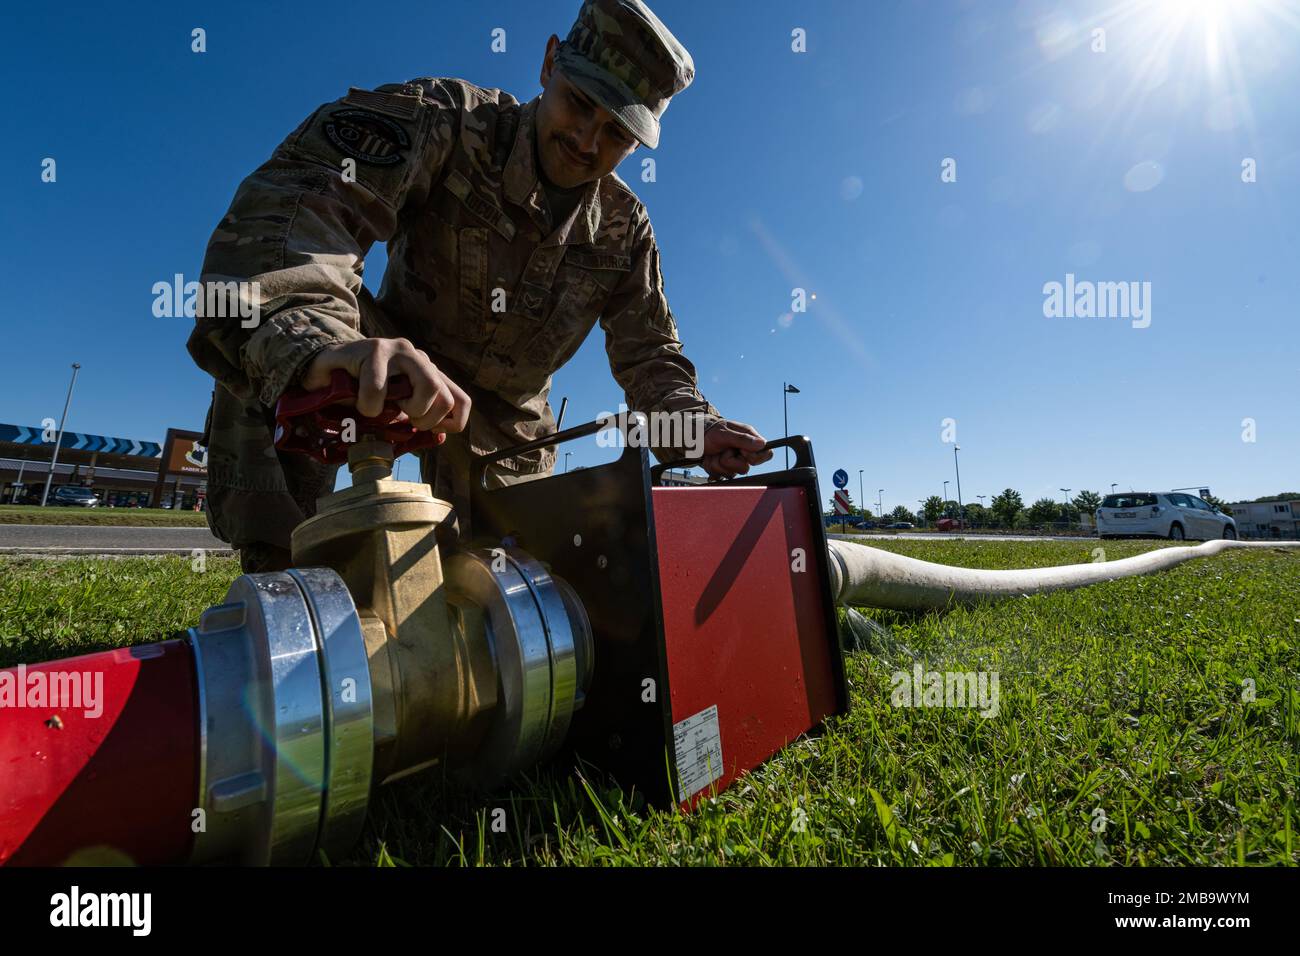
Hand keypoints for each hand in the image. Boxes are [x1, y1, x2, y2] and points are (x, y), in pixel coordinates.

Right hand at [301, 337, 470, 432]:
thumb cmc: (360, 394)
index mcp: (428, 374)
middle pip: (446, 396)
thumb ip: (415, 418)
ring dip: (405, 409)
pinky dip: (369, 406)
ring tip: (383, 409)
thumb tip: (441, 436)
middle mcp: (419, 359)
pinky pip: (380, 388)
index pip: (461, 401)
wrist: (325, 370)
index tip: (426, 430)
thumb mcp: (392, 409)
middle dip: (426, 419)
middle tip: (403, 420)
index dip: (450, 423)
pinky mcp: (375, 348)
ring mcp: (399, 351)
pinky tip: (360, 402)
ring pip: (428, 386)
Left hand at [700, 420, 772, 478]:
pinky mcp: (724, 469)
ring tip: (713, 452)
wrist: (694, 437)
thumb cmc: (711, 431)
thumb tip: (761, 444)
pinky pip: (719, 476)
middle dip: (728, 460)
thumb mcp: (725, 433)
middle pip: (744, 469)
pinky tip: (709, 458)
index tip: (740, 451)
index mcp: (750, 440)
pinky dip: (711, 467)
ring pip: (730, 474)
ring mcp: (734, 463)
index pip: (766, 454)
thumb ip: (742, 439)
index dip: (754, 457)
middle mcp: (744, 453)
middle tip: (722, 449)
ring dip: (717, 463)